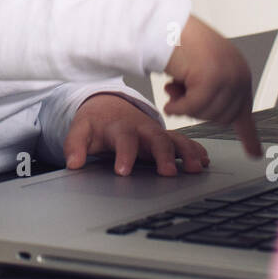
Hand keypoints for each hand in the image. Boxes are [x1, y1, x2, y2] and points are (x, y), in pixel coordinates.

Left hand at [63, 92, 210, 175]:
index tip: (123, 171)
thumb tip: (73, 163)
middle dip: (163, 155)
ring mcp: (155, 131)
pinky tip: (204, 161)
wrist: (108, 105)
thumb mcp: (81, 131)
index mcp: (120, 127)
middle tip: (167, 173)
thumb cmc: (97, 122)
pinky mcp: (165, 137)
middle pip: (155, 138)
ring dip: (186, 153)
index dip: (124, 155)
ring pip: (174, 139)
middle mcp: (141, 127)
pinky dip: (195, 150)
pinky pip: (184, 141)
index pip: (123, 140)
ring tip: (195, 168)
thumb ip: (75, 146)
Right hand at [163, 15, 260, 156]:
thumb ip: (211, 93)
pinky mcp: (213, 79)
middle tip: (182, 93)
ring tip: (175, 87)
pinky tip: (169, 96)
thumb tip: (217, 117)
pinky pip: (193, 107)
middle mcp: (239, 76)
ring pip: (206, 114)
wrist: (168, 24)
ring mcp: (228, 77)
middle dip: (198, 110)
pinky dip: (178, 106)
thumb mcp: (202, 72)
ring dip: (185, 106)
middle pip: (221, 118)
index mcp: (240, 75)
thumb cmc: (180, 45)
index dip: (249, 137)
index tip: (255, 154)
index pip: (245, 112)